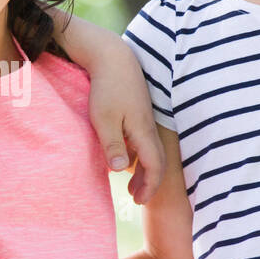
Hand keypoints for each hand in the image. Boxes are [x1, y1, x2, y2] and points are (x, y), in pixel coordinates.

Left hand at [87, 46, 164, 204]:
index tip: (139, 201)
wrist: (113, 57)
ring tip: (131, 183)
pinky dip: (140, 155)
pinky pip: (144, 140)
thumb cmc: (106, 88)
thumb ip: (112, 145)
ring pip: (150, 150)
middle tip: (136, 198)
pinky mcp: (138, 112)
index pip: (154, 165)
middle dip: (148, 182)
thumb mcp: (103, 119)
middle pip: (156, 160)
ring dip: (143, 169)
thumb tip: (120, 170)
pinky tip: (127, 157)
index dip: (149, 185)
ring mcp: (145, 118)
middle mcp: (149, 127)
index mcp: (143, 132)